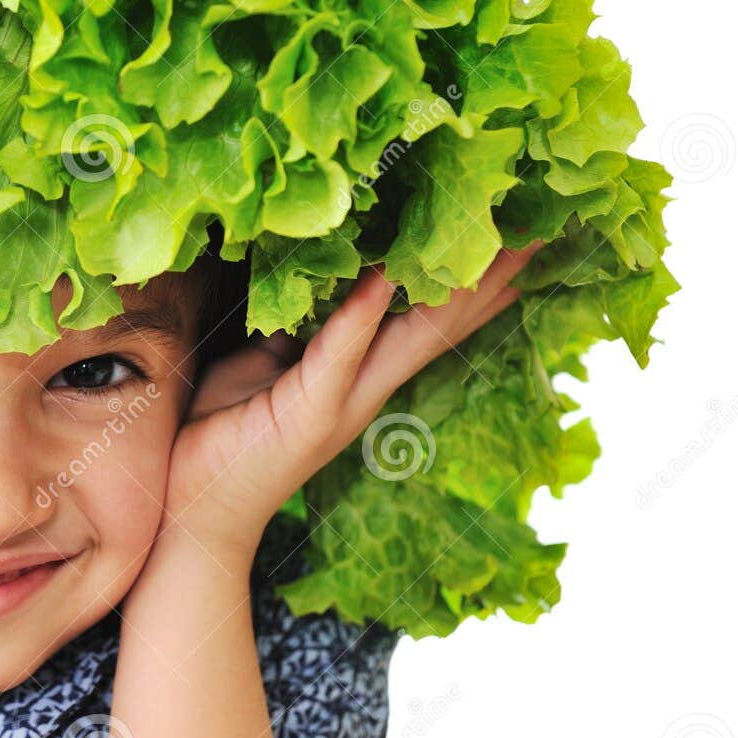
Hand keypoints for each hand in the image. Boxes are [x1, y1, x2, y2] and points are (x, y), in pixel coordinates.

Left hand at [165, 241, 545, 561]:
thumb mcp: (264, 364)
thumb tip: (317, 278)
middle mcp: (366, 388)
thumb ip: (298, 329)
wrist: (194, 512)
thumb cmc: (223, 432)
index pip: (431, 316)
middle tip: (543, 225)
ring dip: (456, 289)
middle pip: (445, 323)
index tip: (521, 232)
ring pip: (413, 337)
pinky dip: (362, 316)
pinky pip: (338, 355)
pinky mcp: (307, 415)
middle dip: (496, 275)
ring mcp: (343, 404)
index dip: (477, 277)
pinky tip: (386, 278)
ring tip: (498, 241)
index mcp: (360, 372)